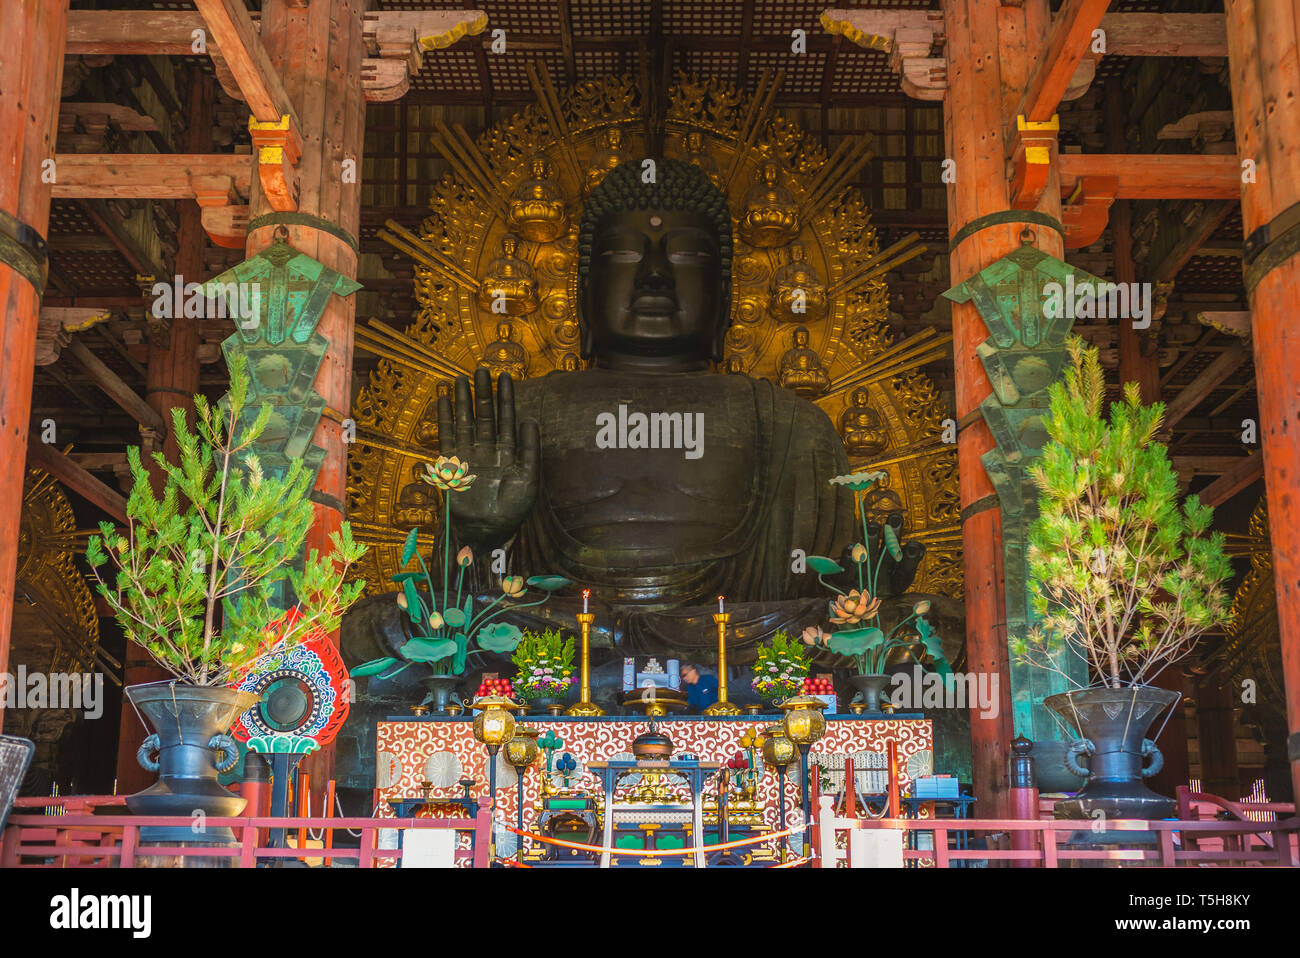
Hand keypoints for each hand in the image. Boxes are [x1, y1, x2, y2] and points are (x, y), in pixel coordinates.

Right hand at [437, 368, 539, 545]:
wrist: (486, 531)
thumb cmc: (512, 511)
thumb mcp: (528, 480)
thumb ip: (529, 450)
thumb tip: (529, 420)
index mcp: (509, 453)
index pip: (507, 419)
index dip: (506, 398)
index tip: (506, 376)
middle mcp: (488, 450)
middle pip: (485, 415)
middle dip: (484, 393)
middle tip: (482, 369)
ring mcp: (469, 455)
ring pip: (466, 421)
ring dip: (464, 400)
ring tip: (461, 378)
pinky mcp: (452, 463)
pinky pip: (448, 435)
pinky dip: (445, 417)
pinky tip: (444, 399)